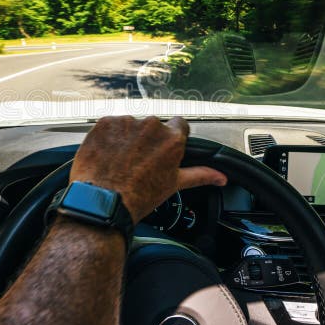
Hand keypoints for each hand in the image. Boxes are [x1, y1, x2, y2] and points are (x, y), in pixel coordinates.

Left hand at [70, 116, 225, 223]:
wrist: (103, 201)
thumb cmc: (138, 196)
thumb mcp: (174, 184)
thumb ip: (200, 175)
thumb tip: (221, 177)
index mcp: (172, 138)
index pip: (178, 125)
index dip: (170, 138)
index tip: (162, 149)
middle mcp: (151, 125)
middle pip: (152, 126)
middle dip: (147, 139)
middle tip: (139, 161)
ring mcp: (126, 122)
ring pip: (130, 125)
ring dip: (127, 137)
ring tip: (120, 160)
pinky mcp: (105, 122)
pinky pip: (110, 125)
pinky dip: (108, 137)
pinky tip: (107, 155)